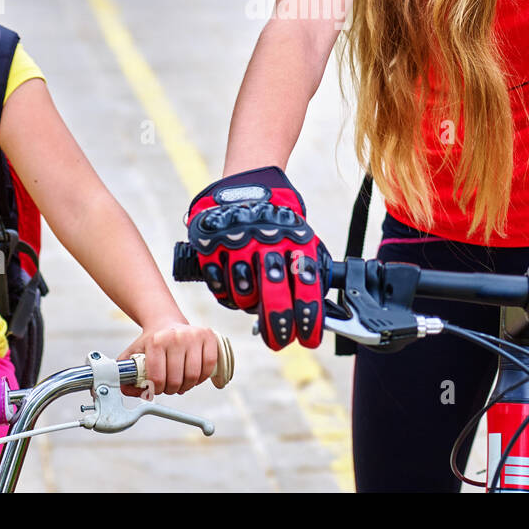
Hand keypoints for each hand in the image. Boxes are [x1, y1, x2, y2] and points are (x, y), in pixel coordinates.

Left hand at [119, 322, 219, 395]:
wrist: (164, 321)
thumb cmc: (150, 342)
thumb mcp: (133, 355)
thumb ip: (126, 375)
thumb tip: (128, 390)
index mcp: (155, 342)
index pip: (157, 378)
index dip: (157, 390)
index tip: (157, 389)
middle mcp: (175, 337)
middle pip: (176, 379)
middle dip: (172, 389)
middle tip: (170, 387)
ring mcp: (193, 335)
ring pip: (194, 375)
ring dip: (187, 385)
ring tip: (181, 382)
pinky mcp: (207, 336)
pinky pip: (210, 365)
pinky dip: (203, 376)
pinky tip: (195, 375)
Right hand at [185, 166, 327, 349]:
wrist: (247, 186)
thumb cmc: (280, 222)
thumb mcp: (302, 238)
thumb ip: (307, 272)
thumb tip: (317, 315)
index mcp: (295, 240)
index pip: (306, 288)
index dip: (309, 320)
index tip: (309, 340)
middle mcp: (267, 241)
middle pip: (273, 297)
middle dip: (279, 328)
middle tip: (280, 341)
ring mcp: (237, 242)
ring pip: (243, 294)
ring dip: (249, 305)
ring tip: (253, 300)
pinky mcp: (212, 244)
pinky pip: (219, 284)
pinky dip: (226, 294)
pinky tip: (234, 291)